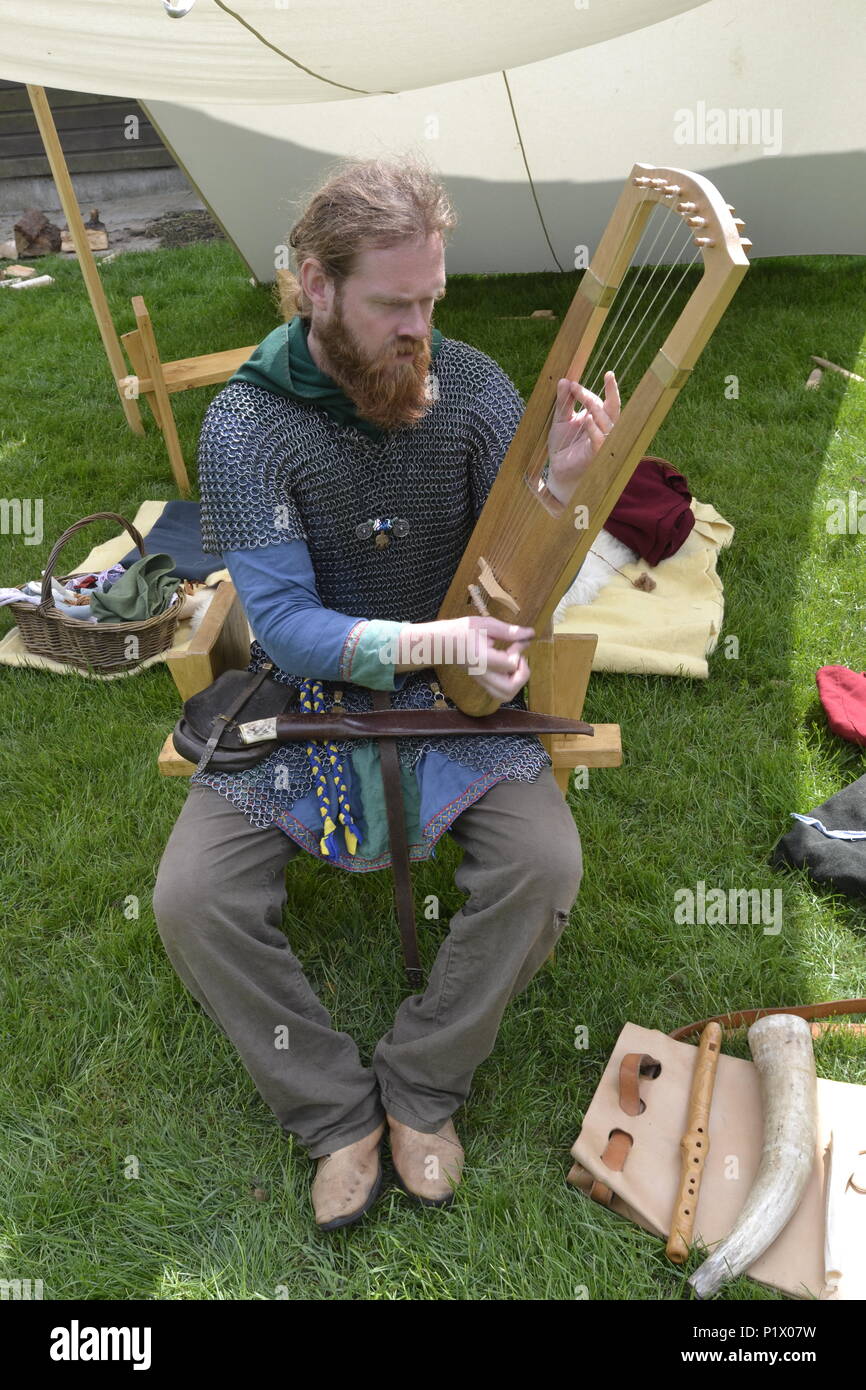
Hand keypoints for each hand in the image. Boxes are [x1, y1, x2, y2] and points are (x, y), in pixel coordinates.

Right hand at [398, 616, 534, 702]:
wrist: (441, 643)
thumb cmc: (461, 631)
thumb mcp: (485, 625)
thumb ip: (508, 631)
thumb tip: (530, 633)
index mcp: (482, 659)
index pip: (511, 664)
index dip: (519, 651)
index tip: (517, 641)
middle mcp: (482, 675)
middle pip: (510, 689)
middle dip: (522, 674)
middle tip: (519, 659)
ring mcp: (482, 681)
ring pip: (505, 695)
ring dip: (517, 681)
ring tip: (514, 665)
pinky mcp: (482, 682)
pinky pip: (500, 692)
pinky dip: (509, 683)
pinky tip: (506, 667)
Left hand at [546, 369, 620, 501]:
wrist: (557, 470)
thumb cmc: (563, 445)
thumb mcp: (560, 420)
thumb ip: (564, 402)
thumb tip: (564, 380)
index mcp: (598, 419)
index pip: (605, 401)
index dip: (602, 390)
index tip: (590, 378)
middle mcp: (603, 429)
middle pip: (611, 409)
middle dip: (599, 396)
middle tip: (577, 388)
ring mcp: (602, 442)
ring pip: (609, 423)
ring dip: (596, 410)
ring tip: (585, 400)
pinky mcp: (596, 455)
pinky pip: (600, 440)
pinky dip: (594, 429)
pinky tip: (587, 420)